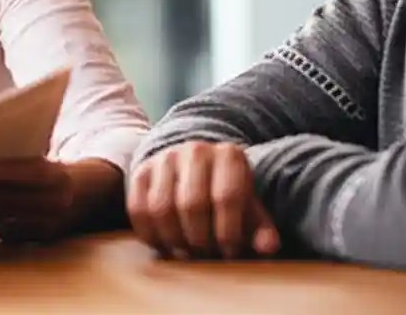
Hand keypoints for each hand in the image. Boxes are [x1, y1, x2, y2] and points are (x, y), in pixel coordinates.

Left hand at [0, 157, 74, 241]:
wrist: (93, 195)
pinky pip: (6, 231)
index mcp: (58, 176)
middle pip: (8, 198)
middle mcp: (56, 202)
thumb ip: (22, 159)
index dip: (4, 172)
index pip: (29, 173)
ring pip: (4, 216)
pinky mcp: (40, 239)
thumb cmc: (56, 169)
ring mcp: (48, 224)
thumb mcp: (47, 160)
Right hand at [126, 141, 280, 259]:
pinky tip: (164, 246)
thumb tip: (268, 247)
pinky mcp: (141, 170)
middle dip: (199, 239)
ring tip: (186, 253)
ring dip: (173, 240)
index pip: (227, 197)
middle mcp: (195, 150)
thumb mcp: (250, 208)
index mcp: (229, 155)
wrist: (196, 167)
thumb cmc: (228, 193)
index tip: (230, 253)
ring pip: (161, 208)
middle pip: (191, 204)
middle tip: (205, 256)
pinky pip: (138, 208)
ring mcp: (165, 158)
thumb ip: (261, 229)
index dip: (228, 232)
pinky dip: (149, 234)